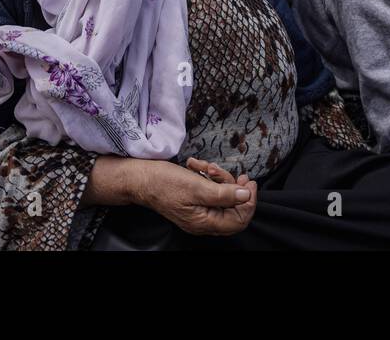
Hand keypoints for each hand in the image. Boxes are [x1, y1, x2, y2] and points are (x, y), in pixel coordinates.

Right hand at [133, 157, 256, 236]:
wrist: (139, 178)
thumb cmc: (163, 183)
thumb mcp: (197, 186)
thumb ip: (224, 194)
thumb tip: (246, 196)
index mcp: (205, 223)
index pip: (239, 220)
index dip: (248, 202)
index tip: (249, 182)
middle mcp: (202, 222)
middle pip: (231, 208)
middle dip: (232, 186)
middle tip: (230, 172)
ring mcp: (197, 212)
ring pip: (220, 196)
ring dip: (216, 177)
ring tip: (205, 166)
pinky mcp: (192, 201)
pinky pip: (208, 191)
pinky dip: (206, 176)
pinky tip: (196, 166)